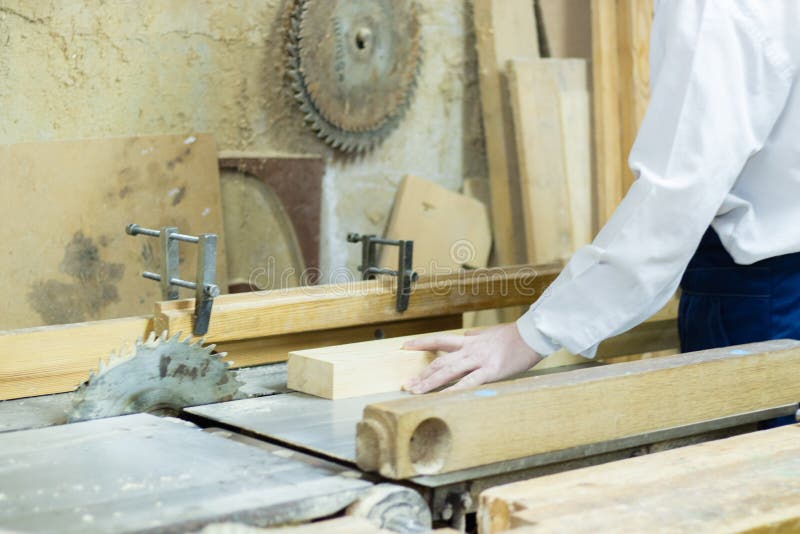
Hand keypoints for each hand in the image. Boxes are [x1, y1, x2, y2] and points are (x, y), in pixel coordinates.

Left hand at [402, 323, 542, 393]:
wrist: (533, 333)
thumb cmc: (515, 336)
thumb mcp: (491, 333)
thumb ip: (476, 337)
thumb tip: (466, 336)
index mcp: (470, 341)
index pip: (439, 341)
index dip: (421, 343)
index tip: (405, 346)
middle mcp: (470, 349)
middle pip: (439, 362)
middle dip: (421, 374)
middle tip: (405, 385)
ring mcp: (479, 359)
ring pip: (448, 371)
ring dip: (430, 382)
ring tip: (415, 392)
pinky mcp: (491, 370)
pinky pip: (469, 382)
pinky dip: (454, 390)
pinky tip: (443, 397)